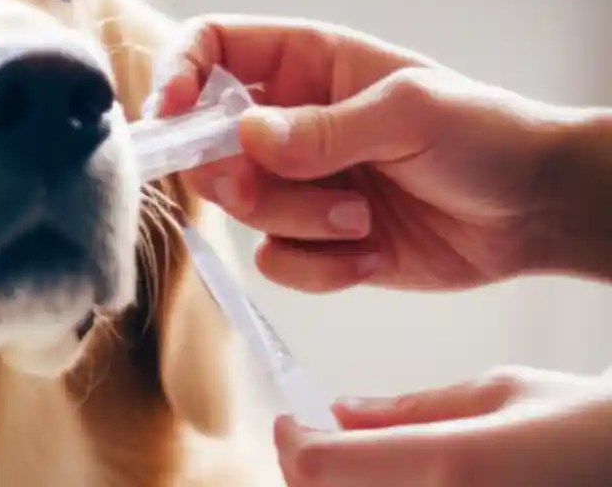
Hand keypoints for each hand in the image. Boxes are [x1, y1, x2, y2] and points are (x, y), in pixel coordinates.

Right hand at [145, 14, 611, 291]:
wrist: (535, 212)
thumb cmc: (484, 134)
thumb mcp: (410, 113)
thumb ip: (325, 128)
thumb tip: (245, 137)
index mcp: (305, 63)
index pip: (212, 47)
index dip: (177, 73)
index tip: (168, 117)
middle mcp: (288, 120)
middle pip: (206, 142)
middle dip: (236, 175)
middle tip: (275, 185)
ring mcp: (296, 182)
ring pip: (240, 208)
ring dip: (298, 222)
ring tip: (362, 217)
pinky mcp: (312, 239)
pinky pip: (274, 261)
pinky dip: (319, 267)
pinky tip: (372, 252)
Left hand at [275, 366, 611, 485]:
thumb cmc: (586, 425)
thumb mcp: (498, 396)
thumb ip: (412, 410)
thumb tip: (341, 411)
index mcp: (450, 466)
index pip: (319, 465)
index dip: (292, 440)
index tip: (292, 419)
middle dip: (310, 469)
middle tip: (317, 440)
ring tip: (358, 459)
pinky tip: (396, 482)